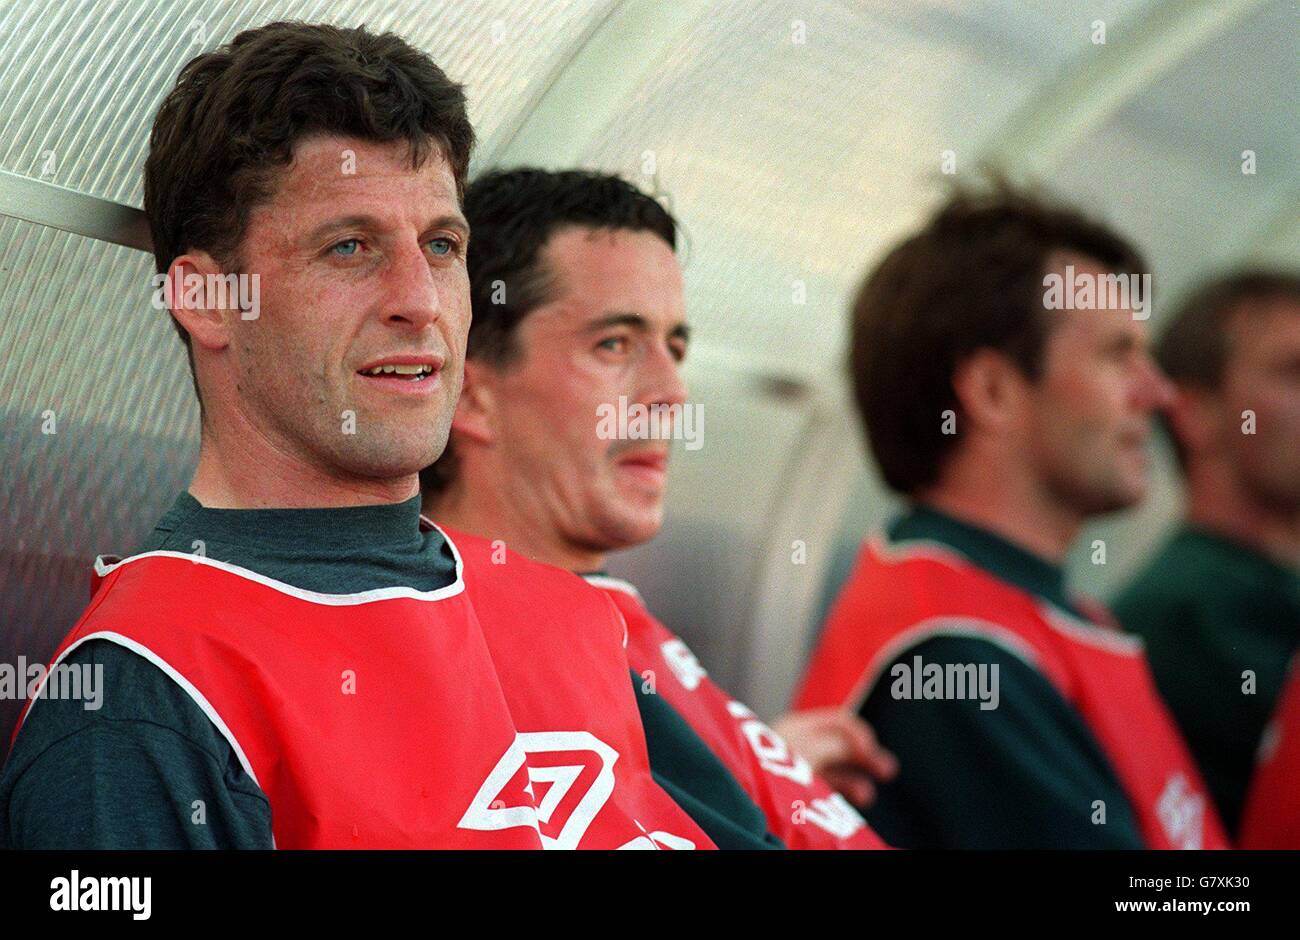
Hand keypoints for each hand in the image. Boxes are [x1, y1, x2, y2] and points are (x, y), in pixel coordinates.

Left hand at [771, 708, 897, 806]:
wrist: (738, 797)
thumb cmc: (770, 769)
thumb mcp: (807, 751)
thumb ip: (835, 744)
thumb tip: (858, 746)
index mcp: (796, 726)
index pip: (839, 721)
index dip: (860, 733)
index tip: (871, 751)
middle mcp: (796, 743)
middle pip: (839, 744)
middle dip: (865, 755)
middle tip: (888, 771)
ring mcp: (794, 766)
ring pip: (833, 768)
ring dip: (855, 778)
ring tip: (867, 797)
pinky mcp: (793, 789)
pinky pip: (823, 785)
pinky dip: (840, 790)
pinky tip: (848, 801)